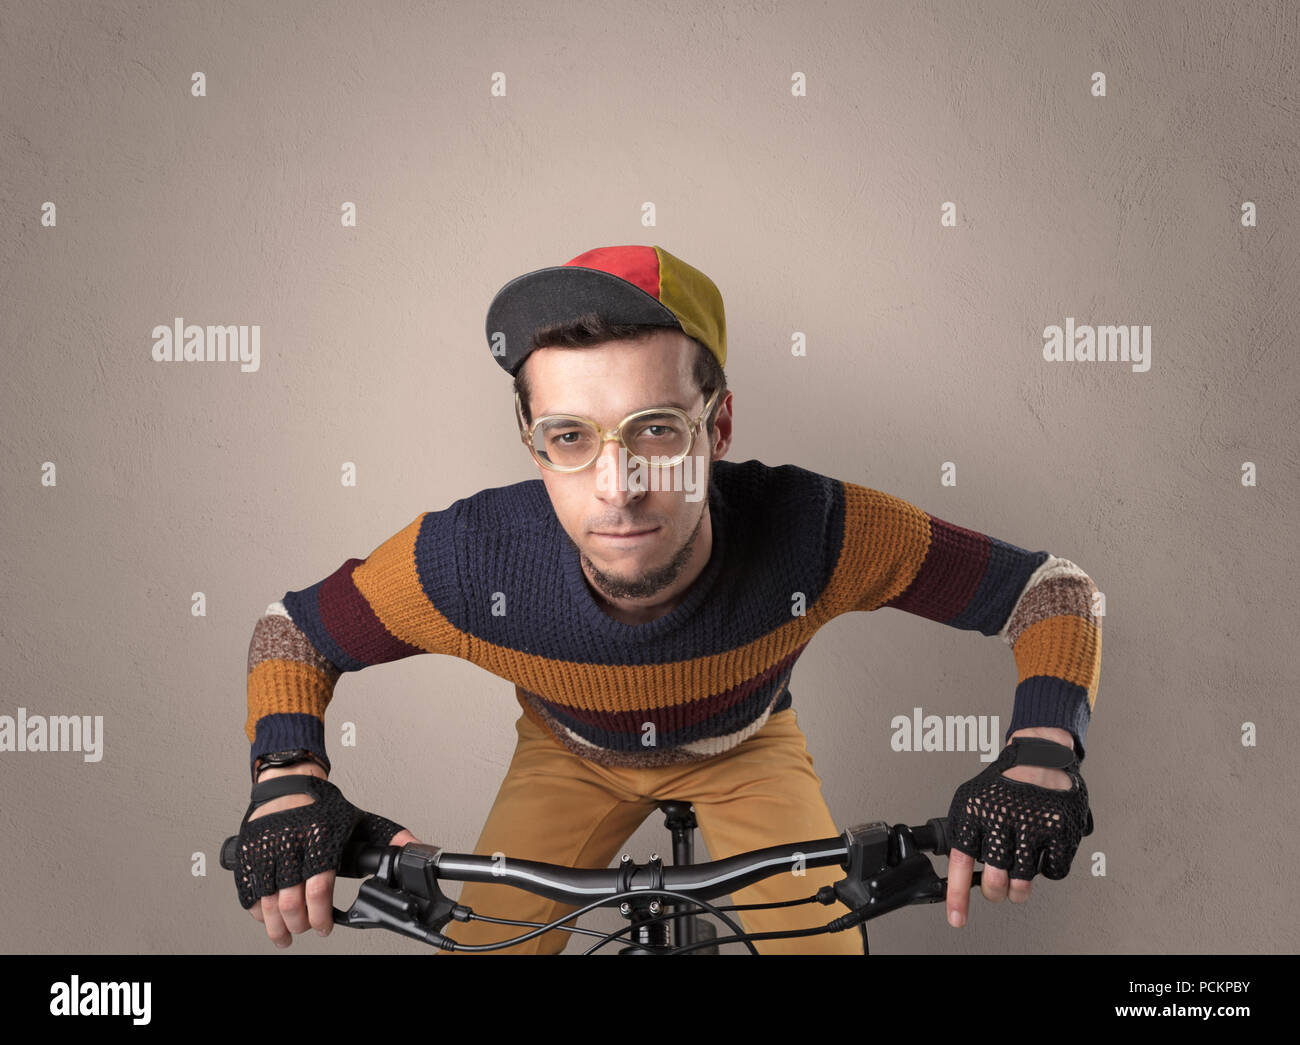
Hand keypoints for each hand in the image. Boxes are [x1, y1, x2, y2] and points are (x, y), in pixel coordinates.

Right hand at [242, 765, 419, 947]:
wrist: (288, 780)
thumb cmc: (324, 804)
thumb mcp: (360, 818)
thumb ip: (389, 838)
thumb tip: (417, 850)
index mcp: (321, 837)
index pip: (318, 889)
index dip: (322, 916)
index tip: (326, 926)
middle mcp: (292, 843)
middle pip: (290, 901)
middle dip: (300, 924)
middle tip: (307, 929)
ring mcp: (267, 848)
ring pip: (267, 900)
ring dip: (275, 926)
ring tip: (285, 936)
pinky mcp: (248, 852)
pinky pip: (248, 889)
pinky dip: (256, 909)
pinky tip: (266, 917)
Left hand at [945, 726, 1085, 927]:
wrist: (1040, 756)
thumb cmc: (1004, 783)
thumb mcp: (972, 801)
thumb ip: (965, 834)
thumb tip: (959, 873)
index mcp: (974, 813)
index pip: (961, 862)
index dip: (958, 895)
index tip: (957, 918)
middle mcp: (1002, 821)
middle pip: (995, 882)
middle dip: (995, 891)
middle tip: (998, 886)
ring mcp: (1033, 827)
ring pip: (1023, 882)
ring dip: (1020, 887)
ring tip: (1020, 871)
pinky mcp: (1060, 831)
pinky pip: (1053, 872)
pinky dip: (1049, 869)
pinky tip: (1043, 851)